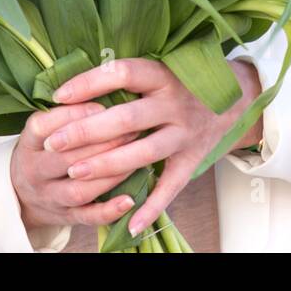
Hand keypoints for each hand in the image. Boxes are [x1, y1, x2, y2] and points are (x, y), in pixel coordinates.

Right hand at [9, 101, 142, 232]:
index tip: (103, 106)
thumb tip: (106, 87)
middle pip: (66, 157)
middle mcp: (34, 170)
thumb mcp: (45, 126)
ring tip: (137, 158)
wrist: (22, 193)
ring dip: (110, 174)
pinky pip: (88, 217)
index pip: (44, 126)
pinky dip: (109, 210)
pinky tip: (130, 200)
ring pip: (79, 189)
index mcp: (29, 141)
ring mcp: (49, 197)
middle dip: (103, 142)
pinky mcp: (65, 217)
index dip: (74, 115)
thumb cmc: (45, 148)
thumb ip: (67, 111)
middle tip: (134, 127)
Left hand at [46, 57, 263, 237]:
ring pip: (142, 153)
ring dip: (106, 165)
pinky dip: (151, 208)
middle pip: (126, 118)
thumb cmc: (182, 80)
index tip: (59, 95)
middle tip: (54, 144)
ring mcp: (185, 134)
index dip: (89, 83)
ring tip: (74, 173)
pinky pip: (170, 187)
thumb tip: (73, 83)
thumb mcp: (161, 66)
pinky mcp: (192, 160)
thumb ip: (126, 76)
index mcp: (163, 75)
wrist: (236, 98)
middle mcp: (175, 104)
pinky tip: (128, 224)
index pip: (122, 73)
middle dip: (86, 132)